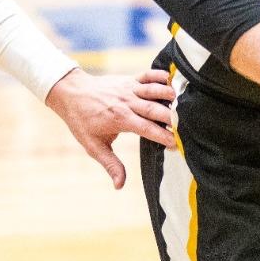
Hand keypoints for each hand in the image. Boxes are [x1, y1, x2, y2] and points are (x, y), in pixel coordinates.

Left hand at [43, 68, 175, 188]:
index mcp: (121, 119)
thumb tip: (119, 185)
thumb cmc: (82, 121)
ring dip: (168, 94)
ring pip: (153, 89)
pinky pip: (147, 75)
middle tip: (188, 125)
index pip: (148, 129)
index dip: (164, 136)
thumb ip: (110, 165)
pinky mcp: (128, 79)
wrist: (71, 93)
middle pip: (155, 109)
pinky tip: (170, 80)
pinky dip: (159, 75)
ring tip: (183, 101)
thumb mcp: (93, 146)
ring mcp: (128, 88)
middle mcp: (127, 102)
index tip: (176, 145)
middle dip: (172, 117)